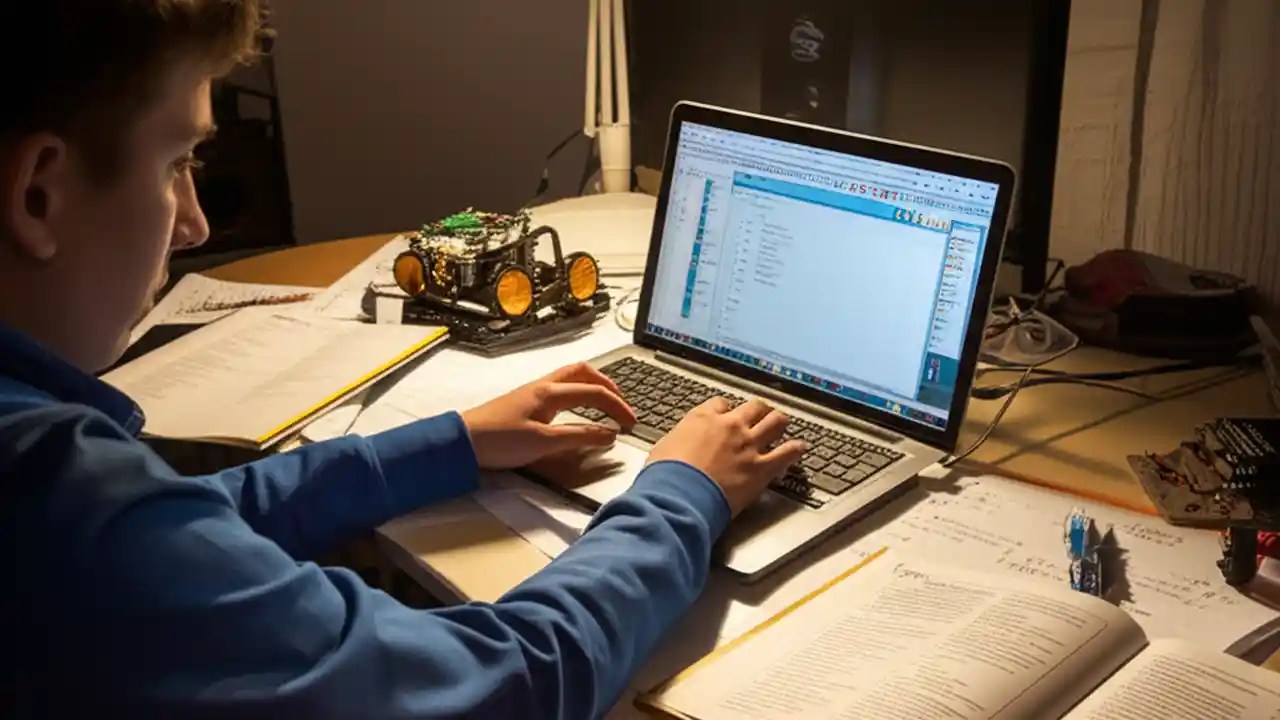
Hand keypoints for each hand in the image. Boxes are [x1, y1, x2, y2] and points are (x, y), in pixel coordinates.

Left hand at [461, 363, 636, 469]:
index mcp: (551, 393)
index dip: (618, 407)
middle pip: (584, 372)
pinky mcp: (526, 400)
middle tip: (622, 404)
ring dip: (593, 385)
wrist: (463, 440)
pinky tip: (578, 407)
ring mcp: (534, 391)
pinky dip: (579, 391)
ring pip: (572, 376)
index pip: (595, 393)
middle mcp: (544, 386)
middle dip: (609, 385)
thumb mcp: (544, 443)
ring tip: (606, 402)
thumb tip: (610, 434)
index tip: (631, 424)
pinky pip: (561, 386)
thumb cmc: (500, 441)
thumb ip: (579, 437)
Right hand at [647, 398, 806, 515]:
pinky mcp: (761, 468)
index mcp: (703, 418)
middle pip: (754, 407)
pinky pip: (787, 453)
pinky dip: (795, 449)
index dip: (726, 410)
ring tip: (781, 425)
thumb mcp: (663, 448)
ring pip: (775, 422)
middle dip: (757, 411)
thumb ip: (678, 442)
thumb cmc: (665, 474)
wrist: (679, 494)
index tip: (726, 416)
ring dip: (779, 423)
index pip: (721, 404)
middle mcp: (730, 426)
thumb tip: (676, 447)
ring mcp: (749, 445)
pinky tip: (800, 448)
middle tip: (759, 416)